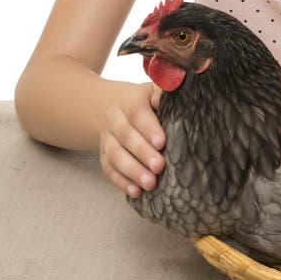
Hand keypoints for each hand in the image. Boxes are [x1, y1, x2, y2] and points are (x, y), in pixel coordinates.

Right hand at [99, 82, 165, 197]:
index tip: (162, 142)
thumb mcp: (157, 90)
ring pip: (114, 154)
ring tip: (150, 184)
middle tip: (159, 167)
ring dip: (132, 170)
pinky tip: (135, 192)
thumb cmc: (149, 101)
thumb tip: (177, 87)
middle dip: (142, 153)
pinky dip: (121, 181)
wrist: (120, 107)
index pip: (137, 112)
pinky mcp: (103, 154)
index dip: (148, 128)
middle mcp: (114, 117)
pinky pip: (108, 169)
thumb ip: (166, 90)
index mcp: (130, 98)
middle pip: (125, 135)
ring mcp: (106, 137)